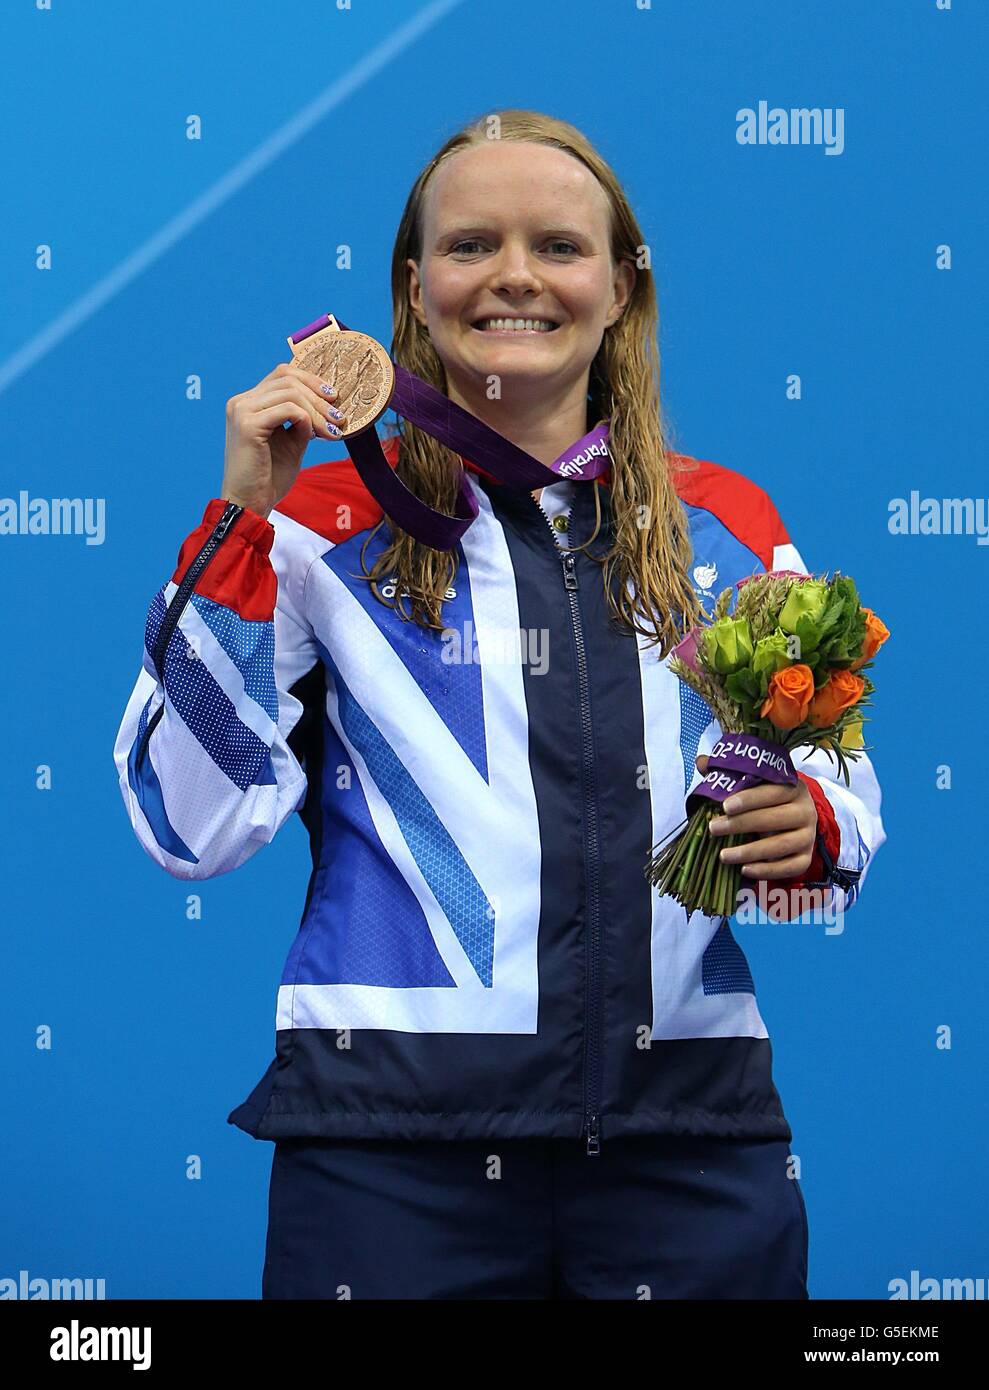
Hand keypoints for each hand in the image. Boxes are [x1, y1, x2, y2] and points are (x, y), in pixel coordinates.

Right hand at [221, 361, 348, 517]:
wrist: (250, 504)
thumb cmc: (269, 477)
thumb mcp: (292, 441)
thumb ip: (303, 419)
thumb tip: (328, 402)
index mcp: (248, 403)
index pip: (282, 374)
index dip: (311, 380)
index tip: (333, 398)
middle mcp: (241, 402)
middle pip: (288, 378)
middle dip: (319, 396)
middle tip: (339, 417)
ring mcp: (242, 411)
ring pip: (290, 392)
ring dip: (318, 410)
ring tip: (332, 430)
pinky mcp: (247, 425)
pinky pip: (288, 410)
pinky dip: (306, 420)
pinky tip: (313, 437)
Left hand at [695, 753, 816, 880]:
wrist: (795, 819)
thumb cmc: (767, 799)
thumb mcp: (753, 784)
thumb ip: (729, 772)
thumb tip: (702, 761)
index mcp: (794, 787)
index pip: (773, 792)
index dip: (749, 799)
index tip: (725, 806)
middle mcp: (806, 811)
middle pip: (774, 819)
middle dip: (741, 825)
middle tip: (713, 828)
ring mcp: (808, 836)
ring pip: (780, 845)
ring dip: (750, 852)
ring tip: (724, 855)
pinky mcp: (806, 857)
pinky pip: (790, 867)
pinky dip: (767, 871)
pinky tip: (745, 870)